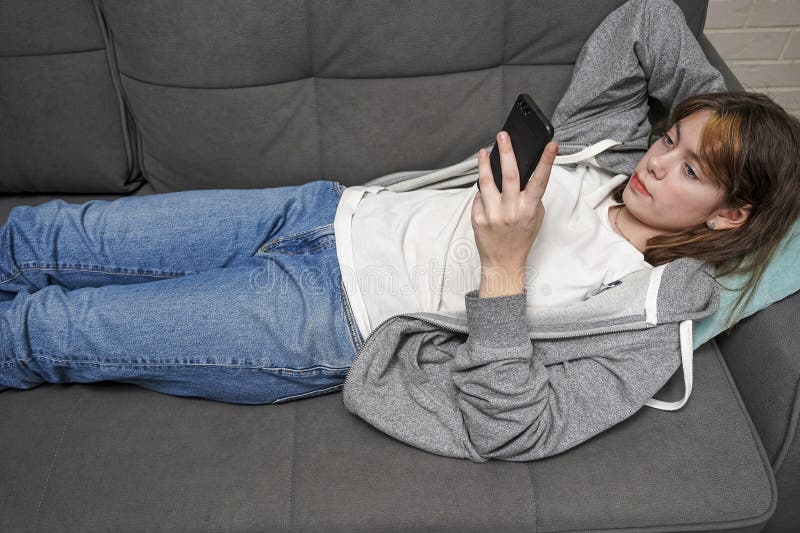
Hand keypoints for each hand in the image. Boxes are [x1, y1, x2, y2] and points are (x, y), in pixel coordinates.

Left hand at [471, 131, 556, 295]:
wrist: (503, 262)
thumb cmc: (521, 237)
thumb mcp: (535, 217)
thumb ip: (531, 196)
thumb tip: (524, 172)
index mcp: (529, 209)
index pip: (540, 180)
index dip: (547, 161)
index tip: (551, 144)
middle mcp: (511, 210)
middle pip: (509, 174)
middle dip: (507, 151)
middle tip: (503, 135)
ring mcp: (493, 214)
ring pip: (486, 181)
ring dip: (484, 164)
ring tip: (484, 152)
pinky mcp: (478, 218)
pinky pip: (479, 197)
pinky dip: (482, 192)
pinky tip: (485, 190)